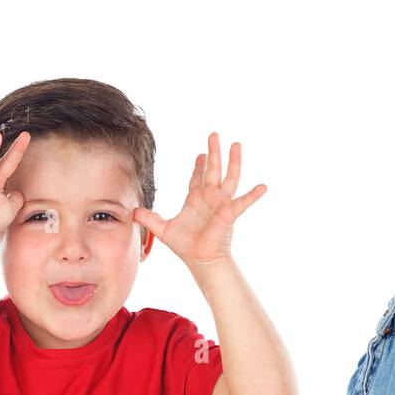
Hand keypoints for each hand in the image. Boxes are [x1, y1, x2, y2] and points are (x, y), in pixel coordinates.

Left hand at [132, 132, 266, 267]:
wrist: (199, 260)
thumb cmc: (185, 246)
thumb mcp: (163, 229)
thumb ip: (148, 218)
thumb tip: (132, 211)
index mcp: (196, 199)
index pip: (198, 177)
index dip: (199, 164)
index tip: (201, 154)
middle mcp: (210, 197)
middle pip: (214, 169)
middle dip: (214, 151)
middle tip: (214, 134)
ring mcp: (221, 203)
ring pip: (229, 177)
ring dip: (234, 161)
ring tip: (237, 144)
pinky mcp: (229, 213)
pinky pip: (243, 202)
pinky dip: (253, 195)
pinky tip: (263, 187)